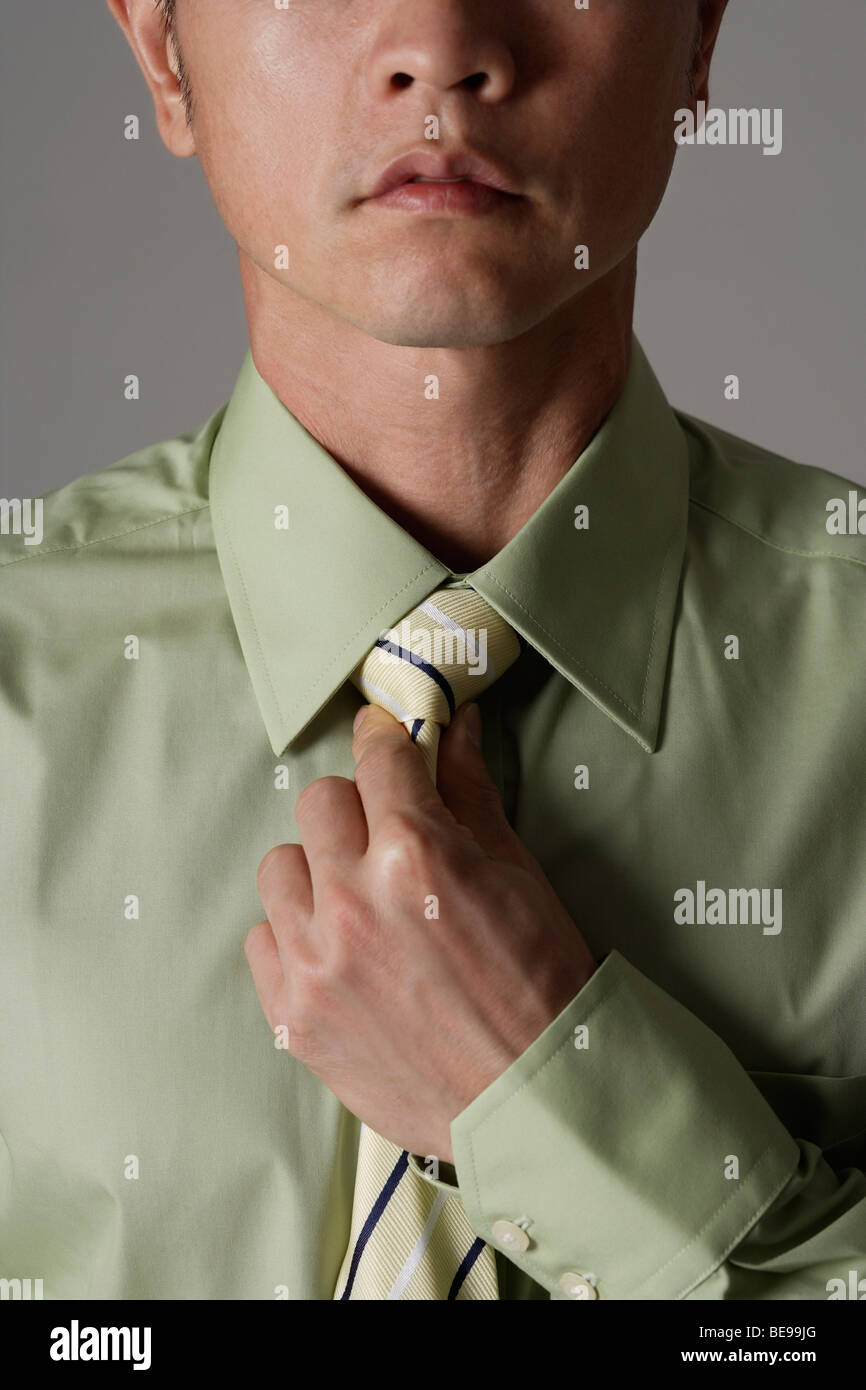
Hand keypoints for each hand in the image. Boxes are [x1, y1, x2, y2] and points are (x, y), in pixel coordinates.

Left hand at [245, 702, 596, 1163]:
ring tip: (361, 904)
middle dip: (358, 809)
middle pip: (319, 802)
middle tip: (390, 840)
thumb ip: (471, 794)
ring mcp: (315, 962)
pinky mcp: (293, 1015)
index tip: (390, 742)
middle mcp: (352, 901)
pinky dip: (296, 937)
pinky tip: (341, 955)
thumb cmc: (540, 983)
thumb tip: (457, 727)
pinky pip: (262, 939)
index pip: (378, 757)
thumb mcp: (518, 874)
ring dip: (318, 873)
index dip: (388, 740)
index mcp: (415, 855)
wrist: (534, 1100)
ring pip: (280, 867)